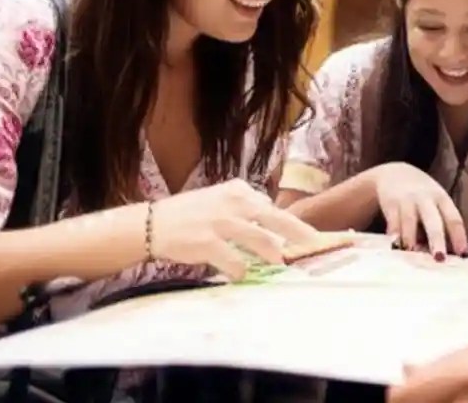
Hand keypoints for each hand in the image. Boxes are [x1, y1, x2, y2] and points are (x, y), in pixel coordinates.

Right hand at [150, 178, 320, 279]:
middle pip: (276, 220)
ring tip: (280, 264)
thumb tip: (275, 226)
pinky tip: (241, 275)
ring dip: (273, 255)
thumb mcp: (220, 201)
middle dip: (300, 234)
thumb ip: (246, 209)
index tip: (309, 236)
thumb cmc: (189, 214)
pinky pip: (235, 262)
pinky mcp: (208, 243)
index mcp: (238, 190)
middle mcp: (233, 203)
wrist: (151, 224)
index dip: (291, 224)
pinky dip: (242, 271)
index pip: (272, 207)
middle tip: (315, 245)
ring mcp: (221, 223)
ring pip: (261, 241)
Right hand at [372, 162, 467, 257]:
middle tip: (439, 258)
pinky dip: (394, 234)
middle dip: (437, 240)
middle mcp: (426, 199)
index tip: (462, 254)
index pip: (454, 219)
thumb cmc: (421, 196)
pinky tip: (395, 245)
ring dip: (411, 238)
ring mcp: (408, 200)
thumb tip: (446, 255)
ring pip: (410, 220)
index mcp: (442, 199)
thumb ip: (441, 224)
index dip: (459, 236)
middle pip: (433, 221)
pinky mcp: (391, 203)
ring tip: (413, 253)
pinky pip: (393, 221)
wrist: (394, 172)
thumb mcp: (435, 202)